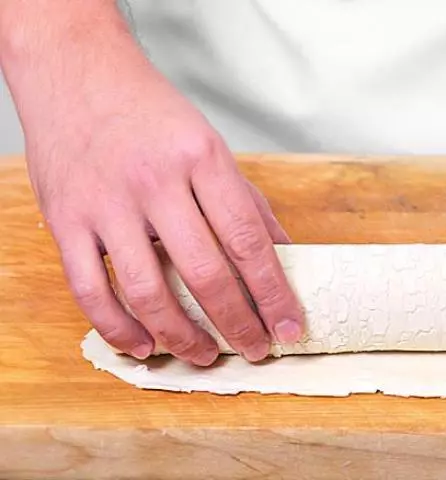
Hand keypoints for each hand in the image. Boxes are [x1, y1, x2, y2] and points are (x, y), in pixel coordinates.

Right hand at [24, 64, 303, 365]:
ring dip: (182, 335)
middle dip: (237, 324)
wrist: (76, 71)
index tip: (289, 327)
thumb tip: (285, 255)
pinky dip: (119, 327)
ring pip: (148, 291)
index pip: (249, 241)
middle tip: (255, 349)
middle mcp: (155, 183)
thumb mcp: (211, 144)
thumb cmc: (150, 113)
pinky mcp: (67, 220)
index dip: (274, 293)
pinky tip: (145, 344)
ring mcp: (107, 204)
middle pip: (205, 273)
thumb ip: (247, 202)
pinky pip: (91, 289)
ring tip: (204, 355)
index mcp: (202, 160)